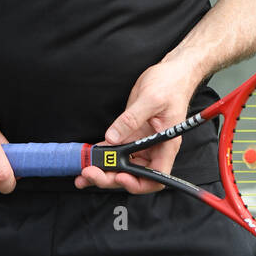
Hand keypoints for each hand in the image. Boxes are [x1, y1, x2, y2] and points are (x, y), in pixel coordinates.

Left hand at [75, 58, 200, 194]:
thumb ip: (131, 119)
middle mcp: (154, 148)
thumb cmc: (171, 85)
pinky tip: (88, 158)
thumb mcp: (151, 99)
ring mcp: (141, 143)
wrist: (171, 73)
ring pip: (122, 165)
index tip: (119, 176)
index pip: (155, 176)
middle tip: (91, 174)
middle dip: (111, 177)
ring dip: (103, 171)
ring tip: (83, 173)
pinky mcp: (131, 134)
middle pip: (134, 174)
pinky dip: (102, 156)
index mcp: (165, 144)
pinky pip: (115, 150)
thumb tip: (113, 137)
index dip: (137, 182)